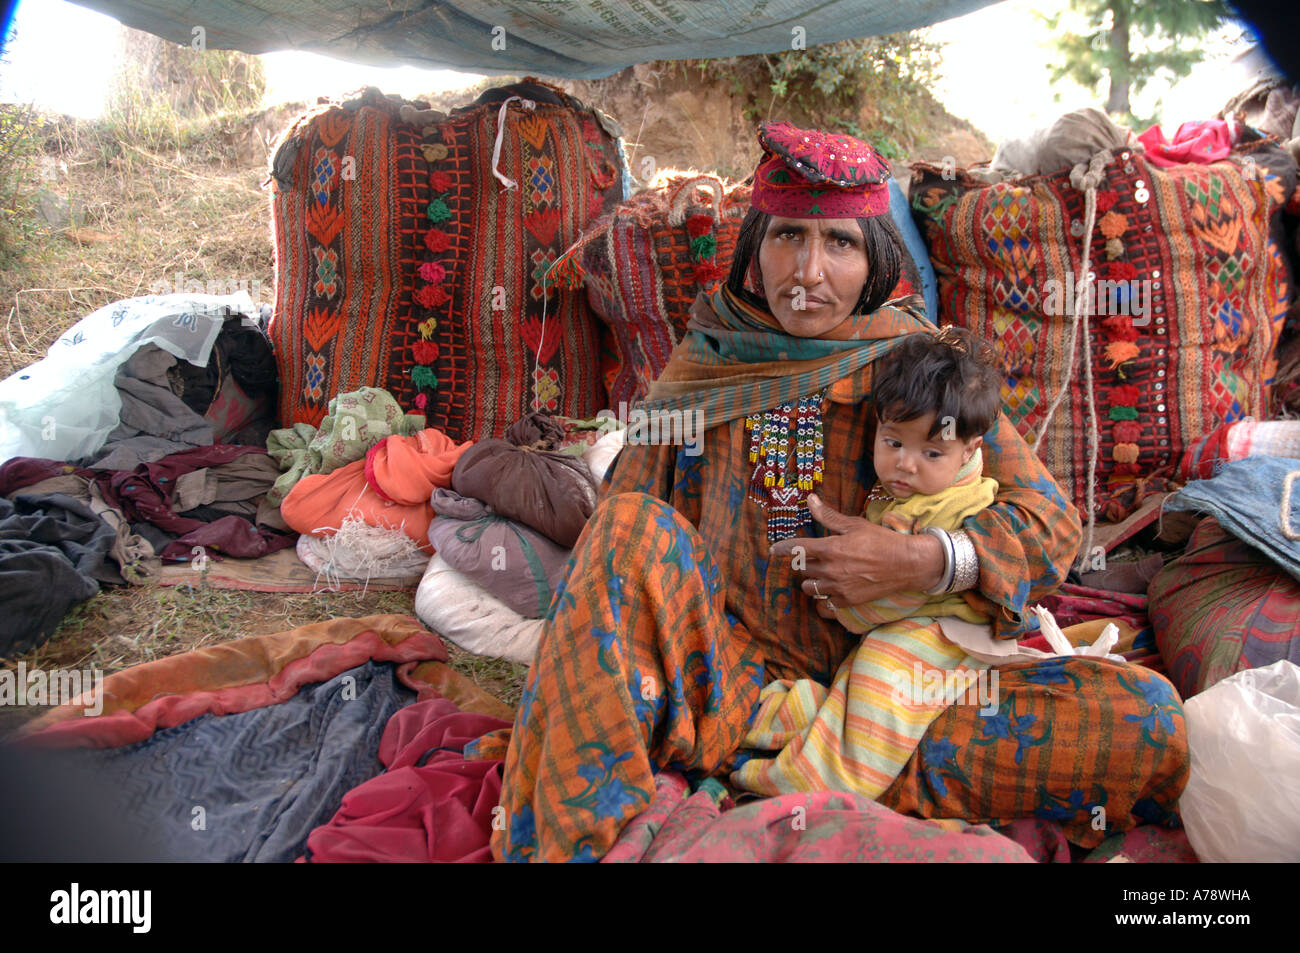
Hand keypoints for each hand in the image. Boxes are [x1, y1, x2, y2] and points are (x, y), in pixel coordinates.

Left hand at [769, 493, 945, 609]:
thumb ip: (828, 516)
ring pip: (809, 587)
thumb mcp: (854, 524)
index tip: (773, 550)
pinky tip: (833, 588)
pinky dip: (825, 595)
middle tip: (815, 557)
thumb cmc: (880, 540)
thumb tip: (810, 499)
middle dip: (805, 562)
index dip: (782, 549)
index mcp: (830, 549)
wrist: (906, 564)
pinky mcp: (847, 601)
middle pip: (802, 569)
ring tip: (822, 573)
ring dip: (811, 580)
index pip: (796, 550)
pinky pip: (825, 602)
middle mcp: (830, 570)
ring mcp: (838, 588)